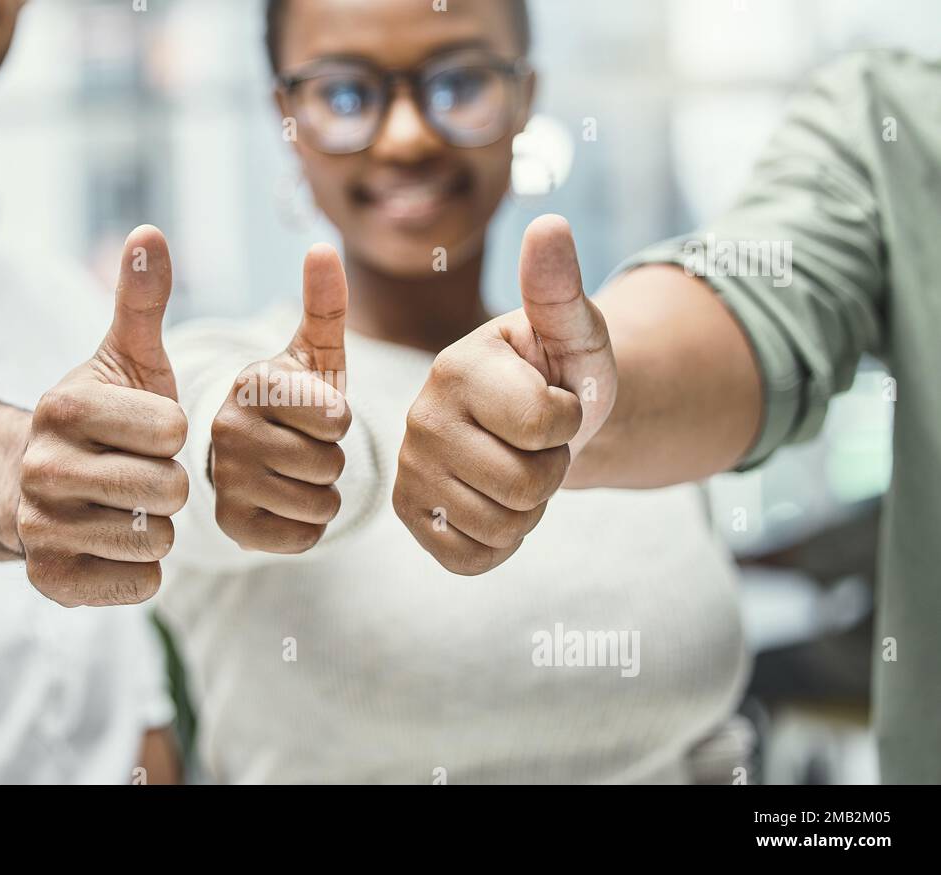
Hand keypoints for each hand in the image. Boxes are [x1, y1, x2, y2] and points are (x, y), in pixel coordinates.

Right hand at [16, 225, 188, 605]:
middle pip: (168, 491)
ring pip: (156, 541)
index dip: (171, 434)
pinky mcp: (50, 582)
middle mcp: (40, 469)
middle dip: (166, 484)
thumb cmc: (97, 421)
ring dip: (153, 528)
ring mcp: (39, 530)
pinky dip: (138, 568)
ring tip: (121, 508)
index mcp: (62, 406)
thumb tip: (150, 233)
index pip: (173, 431)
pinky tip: (110, 544)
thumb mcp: (121, 358)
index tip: (143, 432)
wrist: (22, 486)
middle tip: (136, 474)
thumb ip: (141, 300)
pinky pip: (141, 584)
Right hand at [210, 244, 350, 552]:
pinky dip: (307, 527)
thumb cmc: (294, 404)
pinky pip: (304, 537)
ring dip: (322, 494)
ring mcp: (224, 481)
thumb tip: (323, 247)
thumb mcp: (313, 356)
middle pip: (329, 462)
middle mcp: (226, 429)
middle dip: (331, 459)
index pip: (336, 416)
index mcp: (250, 382)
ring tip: (293, 474)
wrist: (253, 458)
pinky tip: (283, 505)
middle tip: (301, 447)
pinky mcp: (230, 526)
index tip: (311, 413)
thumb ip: (324, 305)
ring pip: (321, 502)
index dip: (338, 420)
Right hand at [392, 214, 616, 574]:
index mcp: (456, 367)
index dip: (568, 422)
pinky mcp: (411, 516)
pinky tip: (494, 501)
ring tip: (516, 466)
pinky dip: (500, 541)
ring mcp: (410, 471)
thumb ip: (559, 286)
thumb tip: (549, 222)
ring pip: (504, 527)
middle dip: (552, 471)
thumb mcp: (573, 331)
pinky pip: (473, 558)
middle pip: (526, 485)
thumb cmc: (560, 373)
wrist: (542, 423)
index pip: (545, 425)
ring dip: (530, 507)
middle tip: (536, 442)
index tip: (553, 401)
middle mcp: (420, 418)